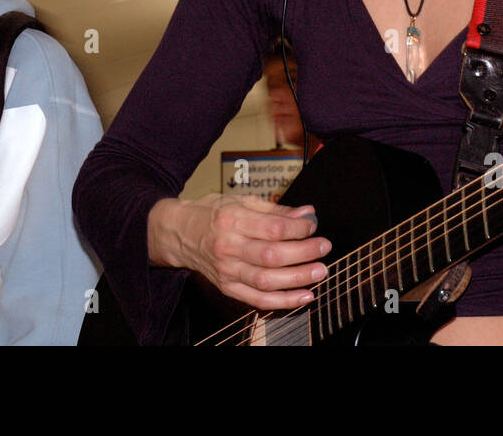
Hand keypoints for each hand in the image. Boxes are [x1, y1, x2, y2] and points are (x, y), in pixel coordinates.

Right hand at [147, 194, 331, 309]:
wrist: (179, 233)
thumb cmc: (212, 214)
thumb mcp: (241, 201)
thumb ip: (276, 210)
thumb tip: (307, 214)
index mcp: (231, 219)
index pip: (271, 228)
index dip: (298, 229)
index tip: (312, 226)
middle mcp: (228, 246)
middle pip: (272, 255)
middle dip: (303, 253)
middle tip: (323, 247)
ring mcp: (227, 270)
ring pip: (267, 280)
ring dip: (298, 278)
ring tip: (319, 272)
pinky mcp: (227, 287)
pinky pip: (258, 300)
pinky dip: (283, 301)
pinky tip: (303, 295)